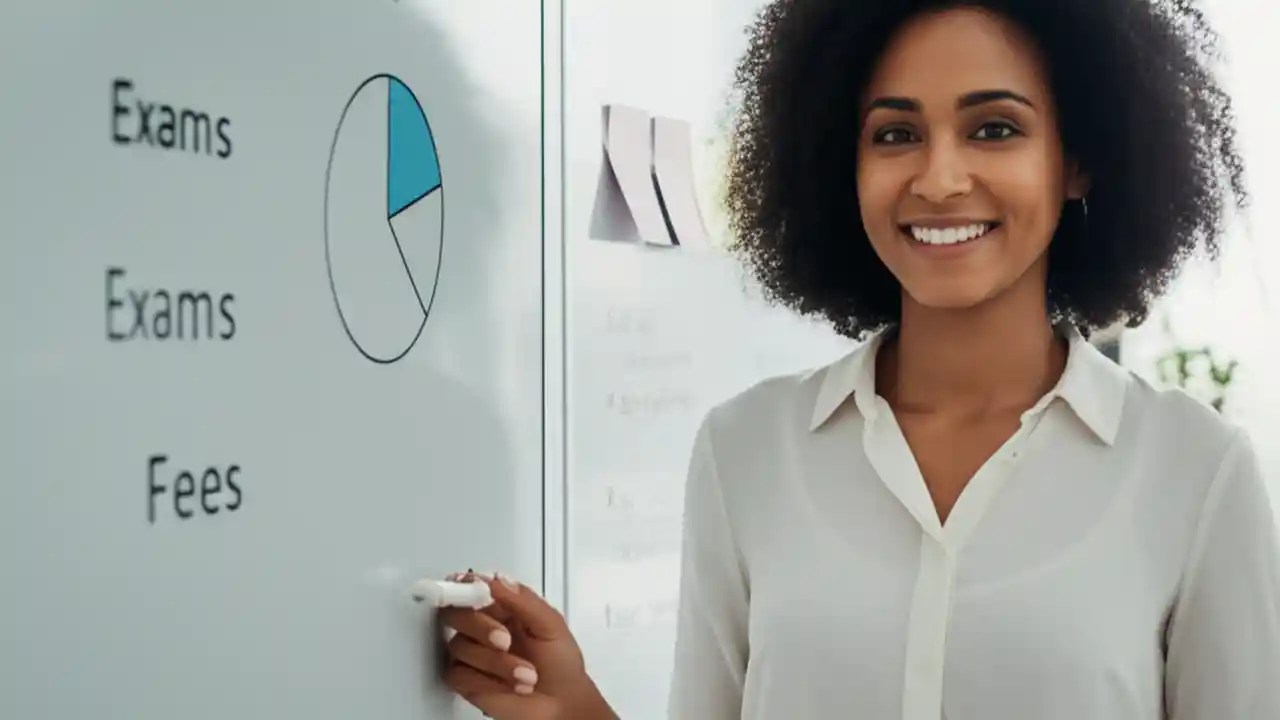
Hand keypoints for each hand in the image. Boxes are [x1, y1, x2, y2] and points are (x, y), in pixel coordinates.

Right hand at [439, 571, 616, 719]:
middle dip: (480, 626)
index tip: (472, 590)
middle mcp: (482, 627)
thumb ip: (524, 601)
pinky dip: (486, 680)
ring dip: (496, 662)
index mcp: (502, 607)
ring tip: (526, 674)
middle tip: (505, 640)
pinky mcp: (466, 680)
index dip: (464, 586)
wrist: (562, 705)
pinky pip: (457, 673)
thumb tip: (497, 581)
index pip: (472, 587)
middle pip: (456, 613)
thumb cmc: (561, 665)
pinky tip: (510, 684)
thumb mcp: (551, 625)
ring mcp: (473, 653)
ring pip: (460, 645)